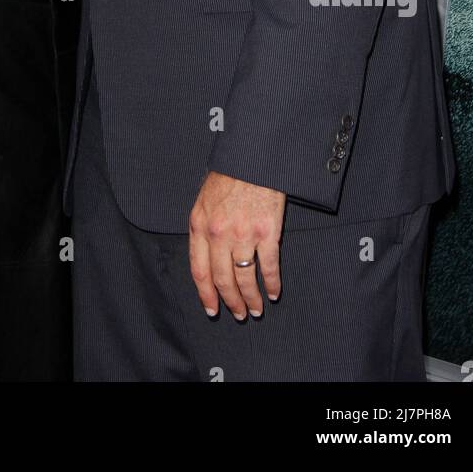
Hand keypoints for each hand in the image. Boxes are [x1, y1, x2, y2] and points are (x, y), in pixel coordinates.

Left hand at [189, 170, 284, 319]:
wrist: (252, 157)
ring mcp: (243, 234)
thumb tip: (206, 257)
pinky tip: (274, 292)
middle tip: (239, 313)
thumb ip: (203, 228)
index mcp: (200, 225)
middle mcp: (219, 233)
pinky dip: (272, 283)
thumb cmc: (229, 176)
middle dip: (231, 301)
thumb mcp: (204, 200)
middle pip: (222, 279)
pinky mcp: (267, 232)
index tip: (212, 309)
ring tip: (256, 308)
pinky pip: (269, 266)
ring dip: (251, 298)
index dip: (206, 294)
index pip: (199, 270)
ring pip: (245, 277)